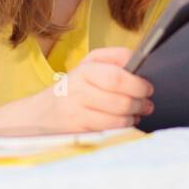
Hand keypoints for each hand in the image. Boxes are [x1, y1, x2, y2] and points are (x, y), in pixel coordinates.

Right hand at [24, 47, 154, 132]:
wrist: (41, 115)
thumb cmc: (74, 88)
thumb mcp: (89, 65)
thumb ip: (115, 57)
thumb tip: (137, 59)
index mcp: (84, 70)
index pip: (115, 77)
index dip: (136, 84)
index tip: (147, 88)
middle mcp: (78, 90)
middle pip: (120, 100)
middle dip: (140, 103)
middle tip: (147, 103)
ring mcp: (78, 113)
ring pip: (117, 118)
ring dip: (133, 116)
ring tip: (138, 112)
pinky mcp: (80, 130)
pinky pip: (110, 130)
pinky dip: (123, 127)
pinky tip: (125, 121)